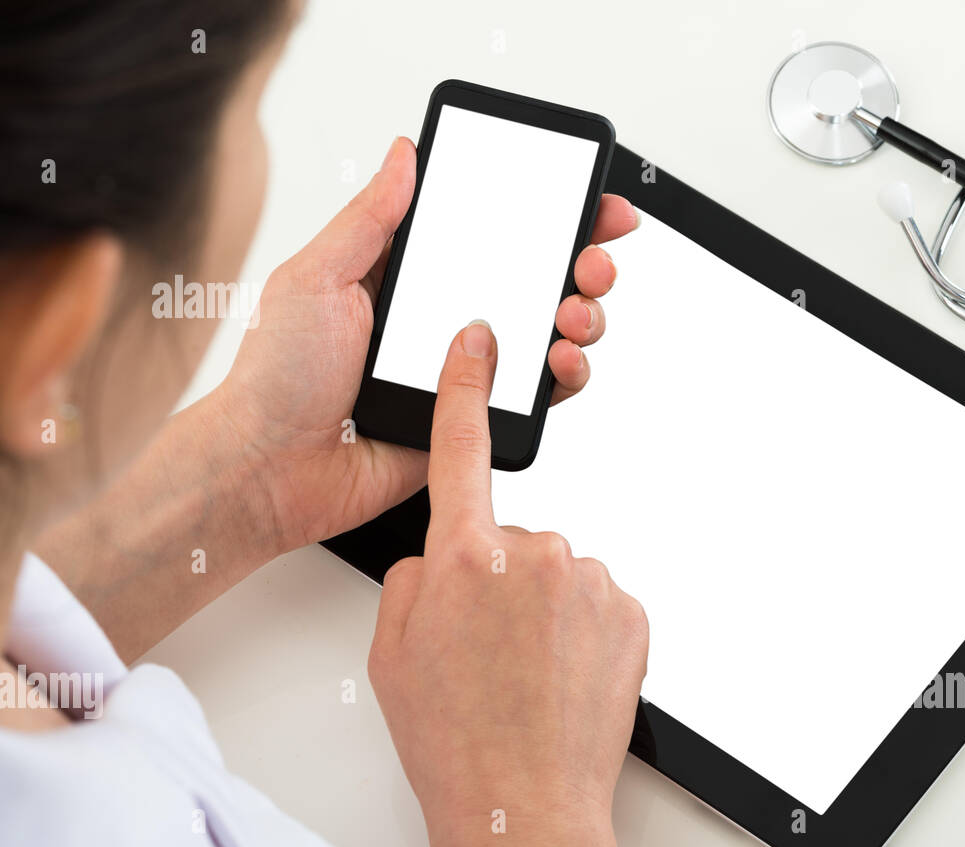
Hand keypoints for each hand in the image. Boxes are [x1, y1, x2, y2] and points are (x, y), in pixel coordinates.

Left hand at [215, 136, 638, 551]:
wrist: (268, 471)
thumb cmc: (275, 380)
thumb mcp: (316, 278)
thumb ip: (370, 220)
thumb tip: (404, 154)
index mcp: (409, 279)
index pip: (493, 234)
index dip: (547, 215)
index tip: (586, 200)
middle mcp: (444, 322)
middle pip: (537, 282)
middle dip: (582, 263)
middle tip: (592, 261)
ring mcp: (465, 373)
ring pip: (549, 337)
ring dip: (581, 317)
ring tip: (574, 313)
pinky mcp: (476, 423)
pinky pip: (536, 398)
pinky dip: (565, 376)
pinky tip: (560, 360)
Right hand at [368, 321, 648, 846]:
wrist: (522, 804)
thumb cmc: (455, 739)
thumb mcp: (393, 653)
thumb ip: (415, 580)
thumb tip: (444, 561)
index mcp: (466, 558)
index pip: (462, 450)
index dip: (467, 388)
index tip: (481, 341)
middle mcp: (538, 556)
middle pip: (513, 539)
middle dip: (498, 580)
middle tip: (485, 650)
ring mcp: (592, 583)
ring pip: (559, 575)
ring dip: (543, 611)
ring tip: (525, 673)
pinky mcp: (633, 612)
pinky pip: (598, 602)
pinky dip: (582, 630)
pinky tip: (562, 675)